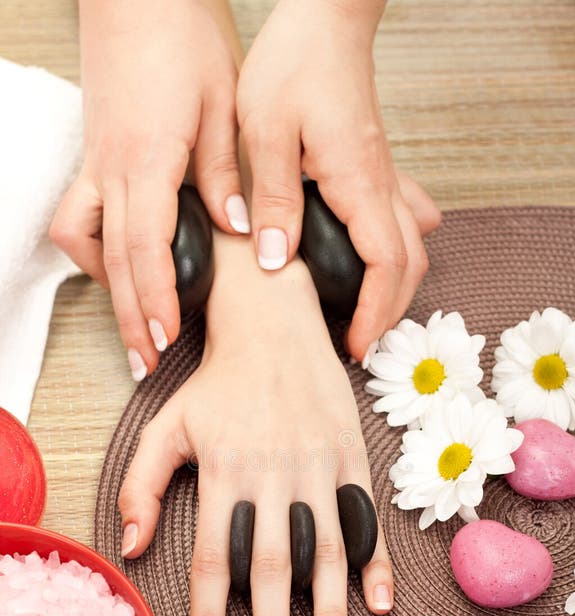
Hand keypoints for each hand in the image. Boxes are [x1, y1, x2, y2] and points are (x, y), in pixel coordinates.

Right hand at [50, 0, 246, 379]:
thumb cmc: (181, 36)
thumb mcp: (222, 106)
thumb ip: (224, 176)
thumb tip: (236, 232)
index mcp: (148, 158)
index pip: (146, 246)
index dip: (155, 298)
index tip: (167, 336)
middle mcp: (112, 167)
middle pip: (111, 259)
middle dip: (128, 315)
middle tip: (145, 360)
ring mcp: (95, 161)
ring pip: (82, 239)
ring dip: (106, 284)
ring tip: (135, 317)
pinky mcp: (94, 154)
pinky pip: (78, 214)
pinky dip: (95, 247)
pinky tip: (121, 260)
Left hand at [117, 239, 393, 615]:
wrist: (277, 326)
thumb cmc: (217, 384)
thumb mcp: (166, 425)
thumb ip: (143, 483)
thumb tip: (131, 547)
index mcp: (226, 470)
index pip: (216, 557)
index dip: (210, 615)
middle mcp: (275, 473)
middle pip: (274, 565)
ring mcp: (319, 465)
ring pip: (327, 550)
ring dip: (330, 611)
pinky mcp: (353, 456)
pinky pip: (365, 518)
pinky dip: (375, 562)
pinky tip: (378, 603)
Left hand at [236, 0, 440, 361]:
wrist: (326, 19)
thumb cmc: (296, 63)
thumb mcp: (266, 131)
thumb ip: (272, 199)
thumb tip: (274, 260)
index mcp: (358, 183)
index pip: (386, 266)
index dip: (374, 313)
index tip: (354, 344)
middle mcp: (380, 186)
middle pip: (409, 265)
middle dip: (389, 312)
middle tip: (360, 343)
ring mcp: (384, 178)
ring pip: (411, 246)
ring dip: (395, 287)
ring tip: (367, 315)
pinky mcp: (376, 168)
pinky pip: (402, 218)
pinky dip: (399, 251)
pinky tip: (386, 259)